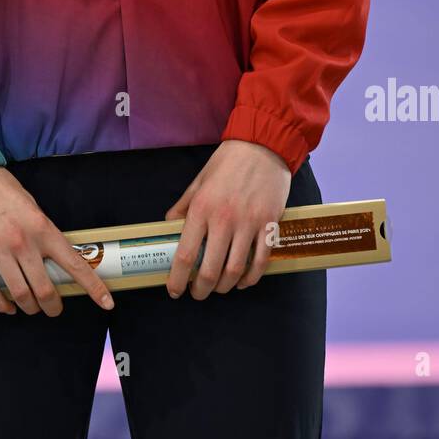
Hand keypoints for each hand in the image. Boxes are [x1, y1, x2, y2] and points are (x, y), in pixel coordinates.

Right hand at [0, 166, 115, 316]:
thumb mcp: (32, 206)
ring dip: (29, 307)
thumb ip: (43, 232)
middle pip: (45, 290)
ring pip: (20, 295)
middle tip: (53, 308)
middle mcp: (23, 243)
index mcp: (43, 228)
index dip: (94, 288)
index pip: (75, 264)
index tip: (107, 303)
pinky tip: (8, 306)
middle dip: (53, 306)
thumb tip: (52, 257)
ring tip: (30, 307)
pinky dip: (2, 304)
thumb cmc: (2, 189)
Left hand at [164, 140, 291, 299]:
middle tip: (197, 293)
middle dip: (201, 289)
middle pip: (210, 270)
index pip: (184, 254)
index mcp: (201, 209)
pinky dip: (251, 278)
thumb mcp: (198, 181)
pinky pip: (260, 261)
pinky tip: (243, 281)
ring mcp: (249, 223)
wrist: (263, 145)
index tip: (174, 290)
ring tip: (218, 288)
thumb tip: (169, 225)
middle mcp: (224, 219)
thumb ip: (183, 206)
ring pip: (235, 270)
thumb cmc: (227, 162)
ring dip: (225, 286)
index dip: (177, 279)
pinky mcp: (269, 224)